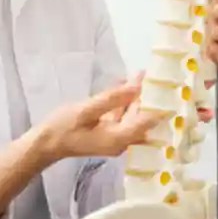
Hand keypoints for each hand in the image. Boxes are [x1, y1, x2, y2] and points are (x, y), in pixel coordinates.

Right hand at [36, 74, 166, 162]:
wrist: (45, 144)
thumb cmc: (63, 128)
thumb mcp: (87, 110)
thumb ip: (113, 98)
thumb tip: (137, 87)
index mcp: (119, 138)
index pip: (148, 122)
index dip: (160, 106)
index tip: (172, 91)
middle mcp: (122, 141)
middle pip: (142, 118)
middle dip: (148, 98)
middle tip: (157, 76)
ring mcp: (114, 137)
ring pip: (131, 115)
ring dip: (135, 97)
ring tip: (141, 74)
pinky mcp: (106, 132)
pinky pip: (121, 116)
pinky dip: (123, 102)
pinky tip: (124, 84)